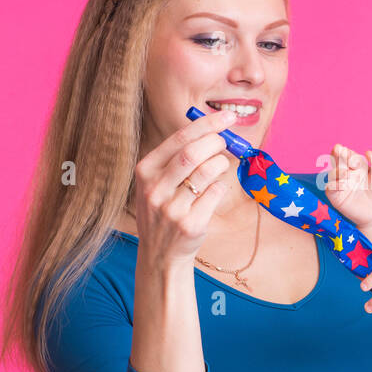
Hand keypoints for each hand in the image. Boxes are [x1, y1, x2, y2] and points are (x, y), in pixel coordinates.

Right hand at [129, 106, 239, 269]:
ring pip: (207, 172)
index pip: (179, 138)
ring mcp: (171, 209)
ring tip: (221, 165)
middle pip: (193, 153)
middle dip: (216, 142)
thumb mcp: (157, 183)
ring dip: (222, 164)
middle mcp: (154, 189)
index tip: (227, 117)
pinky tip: (214, 191)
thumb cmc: (165, 210)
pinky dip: (221, 187)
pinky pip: (216, 194)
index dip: (207, 124)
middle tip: (227, 142)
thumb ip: (178, 158)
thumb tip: (214, 130)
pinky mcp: (190, 224)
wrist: (160, 255)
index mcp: (145, 171)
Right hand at [326, 144, 371, 228]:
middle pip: (337, 159)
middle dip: (336, 152)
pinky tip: (344, 186)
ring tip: (347, 174)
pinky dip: (334, 185)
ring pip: (332, 173)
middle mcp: (348, 173)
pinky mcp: (337, 197)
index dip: (348, 152)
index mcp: (358, 166)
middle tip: (338, 149)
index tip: (355, 160)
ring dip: (337, 171)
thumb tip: (367, 152)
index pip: (349, 154)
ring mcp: (342, 185)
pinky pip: (330, 188)